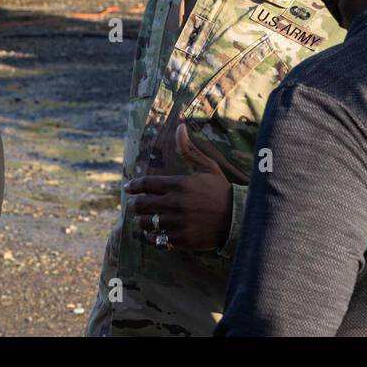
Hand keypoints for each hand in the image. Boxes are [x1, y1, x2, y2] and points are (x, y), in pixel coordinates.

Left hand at [125, 124, 231, 252]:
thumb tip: (179, 126)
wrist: (238, 218)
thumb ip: (189, 149)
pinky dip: (152, 236)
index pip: (146, 184)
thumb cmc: (221, 190)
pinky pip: (156, 239)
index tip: (128, 188)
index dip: (133, 186)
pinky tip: (155, 233)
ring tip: (144, 219)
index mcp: (179, 184)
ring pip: (146, 223)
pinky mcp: (180, 239)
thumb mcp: (207, 167)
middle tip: (134, 205)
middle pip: (141, 205)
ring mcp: (177, 222)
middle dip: (134, 205)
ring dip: (142, 221)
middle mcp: (175, 203)